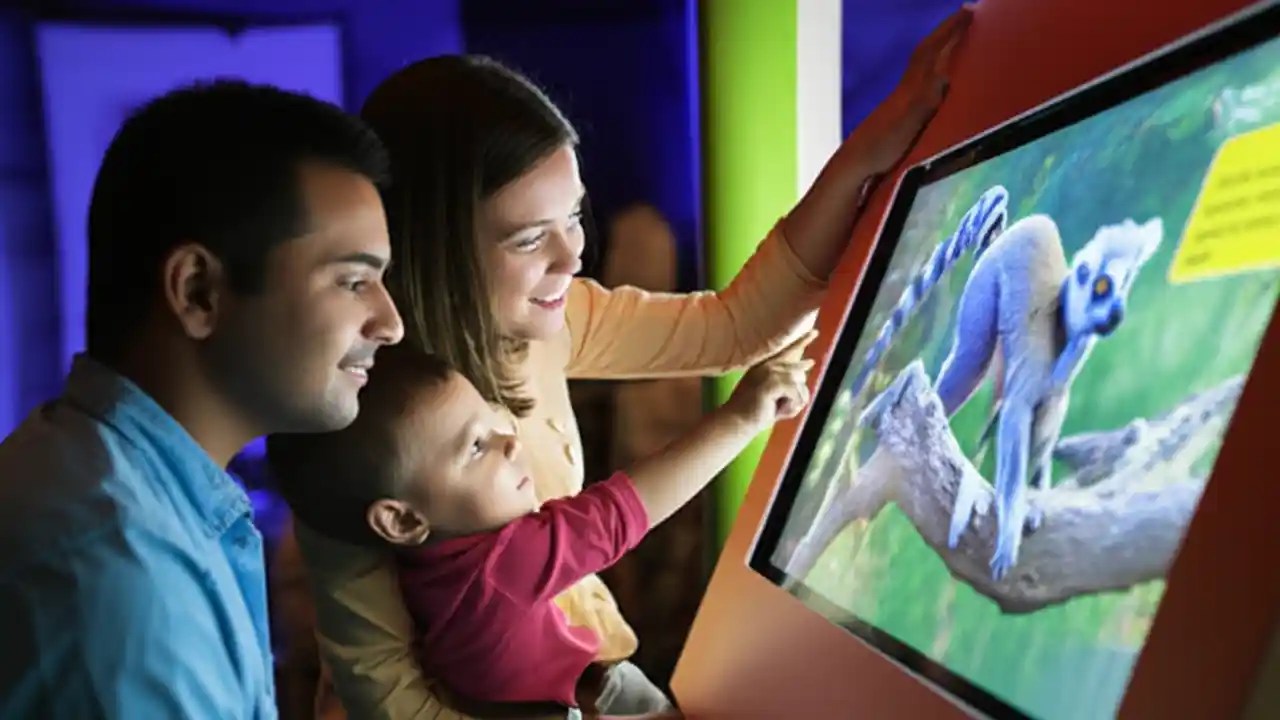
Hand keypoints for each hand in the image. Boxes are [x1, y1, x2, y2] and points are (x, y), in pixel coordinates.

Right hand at [724, 331, 817, 428]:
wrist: (735, 422)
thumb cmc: (753, 412)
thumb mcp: (772, 394)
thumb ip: (787, 383)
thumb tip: (804, 376)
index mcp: (764, 364)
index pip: (787, 350)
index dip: (802, 341)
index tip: (815, 332)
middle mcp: (768, 364)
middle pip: (799, 372)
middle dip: (797, 393)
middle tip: (781, 400)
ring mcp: (770, 371)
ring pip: (800, 386)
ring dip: (793, 403)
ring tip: (775, 409)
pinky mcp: (774, 382)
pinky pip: (797, 394)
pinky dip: (791, 407)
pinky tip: (776, 411)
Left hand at [837, 5, 974, 176]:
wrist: (852, 168)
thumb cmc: (878, 150)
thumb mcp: (906, 126)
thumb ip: (924, 101)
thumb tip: (944, 76)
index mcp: (909, 90)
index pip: (931, 52)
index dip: (949, 30)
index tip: (968, 11)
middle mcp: (904, 91)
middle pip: (926, 54)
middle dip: (946, 34)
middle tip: (965, 17)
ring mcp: (899, 104)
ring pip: (921, 68)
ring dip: (938, 51)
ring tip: (954, 42)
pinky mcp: (896, 118)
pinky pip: (920, 84)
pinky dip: (932, 73)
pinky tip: (936, 81)